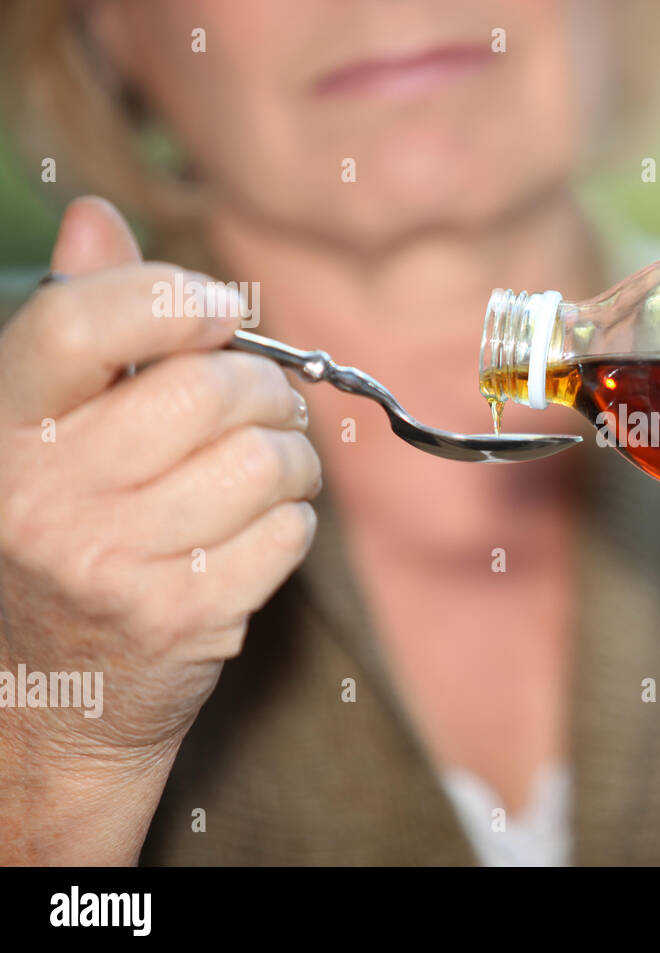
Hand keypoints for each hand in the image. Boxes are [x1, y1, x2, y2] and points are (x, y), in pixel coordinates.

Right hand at [0, 197, 320, 861]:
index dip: (170, 298)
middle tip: (268, 405)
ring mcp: (111, 562)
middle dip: (264, 387)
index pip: (80, 322)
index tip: (221, 309)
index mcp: (6, 430)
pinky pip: (289, 532)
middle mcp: (45, 494)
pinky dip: (296, 521)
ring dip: (294, 457)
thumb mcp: (47, 433)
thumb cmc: (70, 534)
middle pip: (205, 390)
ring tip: (273, 470)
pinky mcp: (183, 616)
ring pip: (264, 461)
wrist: (59, 694)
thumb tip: (100, 218)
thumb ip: (80, 324)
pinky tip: (263, 529)